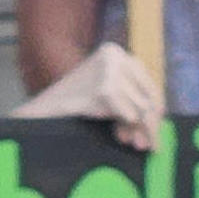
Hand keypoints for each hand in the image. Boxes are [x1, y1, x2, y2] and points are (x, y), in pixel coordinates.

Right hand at [18, 42, 162, 150]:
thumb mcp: (106, 92)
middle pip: (148, 94)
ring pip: (141, 108)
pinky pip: (130, 115)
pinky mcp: (104, 89)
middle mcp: (114, 55)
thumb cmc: (74, 104)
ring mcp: (108, 71)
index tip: (154, 130)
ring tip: (134, 144)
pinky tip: (120, 136)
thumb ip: (130, 97)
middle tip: (149, 145)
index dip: (154, 109)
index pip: (148, 82)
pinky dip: (126, 127)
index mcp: (115, 51)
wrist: (41, 111)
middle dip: (150, 123)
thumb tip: (157, 118)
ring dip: (139, 130)